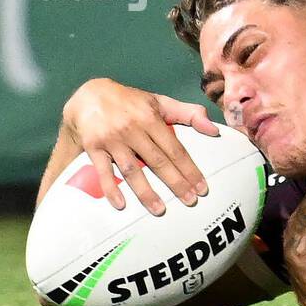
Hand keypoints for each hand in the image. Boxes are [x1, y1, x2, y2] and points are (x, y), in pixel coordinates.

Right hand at [62, 78, 218, 215]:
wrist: (90, 95)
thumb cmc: (132, 102)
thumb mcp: (160, 102)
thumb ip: (189, 114)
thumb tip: (214, 130)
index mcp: (150, 119)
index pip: (175, 149)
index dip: (189, 169)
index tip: (202, 187)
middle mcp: (132, 129)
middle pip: (157, 161)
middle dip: (176, 183)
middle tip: (190, 201)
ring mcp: (112, 140)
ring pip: (131, 170)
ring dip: (146, 192)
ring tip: (160, 210)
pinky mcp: (93, 147)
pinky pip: (102, 171)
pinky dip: (110, 188)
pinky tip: (121, 205)